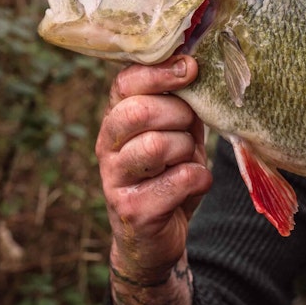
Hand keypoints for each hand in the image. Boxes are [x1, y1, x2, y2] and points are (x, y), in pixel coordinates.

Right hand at [96, 55, 211, 285]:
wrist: (157, 240)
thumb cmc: (170, 176)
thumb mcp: (177, 135)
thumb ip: (182, 105)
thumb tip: (196, 65)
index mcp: (116, 120)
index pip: (125, 83)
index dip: (158, 72)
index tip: (190, 69)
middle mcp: (107, 147)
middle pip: (139, 111)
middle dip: (179, 115)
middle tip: (188, 130)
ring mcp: (114, 180)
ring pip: (159, 145)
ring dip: (187, 151)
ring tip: (186, 161)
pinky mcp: (132, 210)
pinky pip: (180, 179)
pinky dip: (199, 179)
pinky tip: (192, 185)